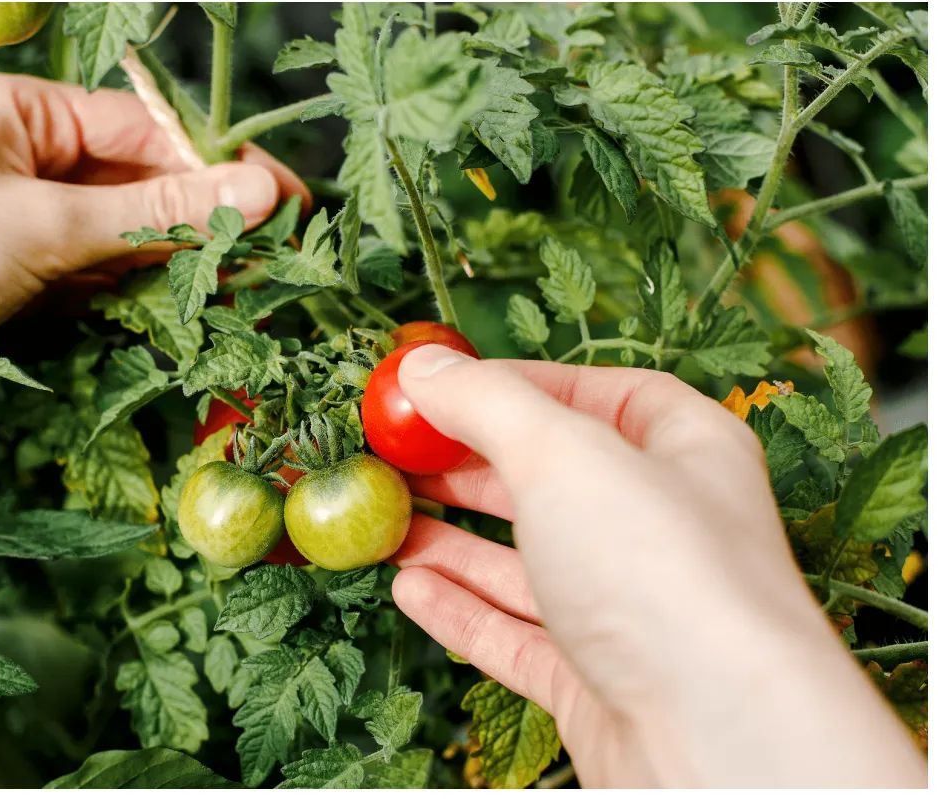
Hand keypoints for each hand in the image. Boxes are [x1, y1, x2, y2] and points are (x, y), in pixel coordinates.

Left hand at [0, 73, 305, 447]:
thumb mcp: (46, 226)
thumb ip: (156, 214)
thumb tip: (256, 193)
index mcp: (28, 114)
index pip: (146, 133)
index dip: (217, 169)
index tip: (282, 202)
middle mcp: (31, 157)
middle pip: (140, 184)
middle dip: (200, 222)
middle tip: (269, 256)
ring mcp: (25, 218)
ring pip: (123, 235)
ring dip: (173, 263)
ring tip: (234, 291)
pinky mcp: (19, 272)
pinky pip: (96, 274)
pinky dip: (133, 294)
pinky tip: (176, 311)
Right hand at [388, 346, 925, 786]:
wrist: (717, 740)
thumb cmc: (662, 571)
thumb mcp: (563, 454)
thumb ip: (486, 403)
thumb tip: (422, 365)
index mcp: (685, 449)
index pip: (598, 395)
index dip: (518, 384)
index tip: (443, 386)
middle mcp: (663, 526)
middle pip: (552, 479)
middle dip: (470, 466)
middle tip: (397, 455)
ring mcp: (631, 609)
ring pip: (528, 562)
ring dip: (454, 541)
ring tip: (388, 521)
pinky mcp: (599, 680)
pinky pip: (517, 634)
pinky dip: (462, 610)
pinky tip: (410, 588)